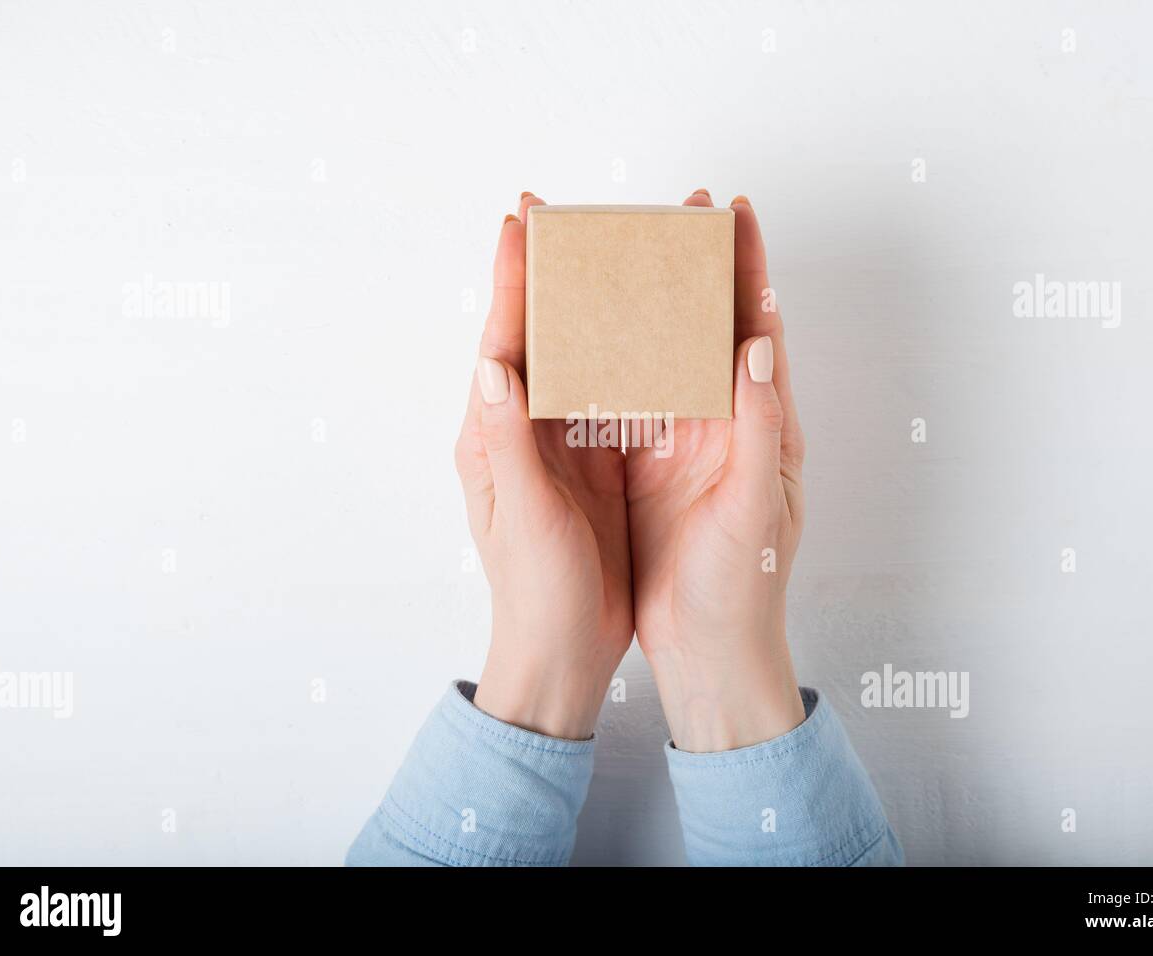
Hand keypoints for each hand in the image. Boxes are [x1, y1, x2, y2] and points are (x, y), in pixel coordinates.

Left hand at [454, 193, 632, 739]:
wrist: (563, 650)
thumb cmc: (532, 591)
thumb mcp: (519, 515)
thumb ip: (506, 440)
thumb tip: (493, 362)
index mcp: (495, 434)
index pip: (503, 339)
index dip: (512, 278)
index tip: (520, 218)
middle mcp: (526, 429)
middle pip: (544, 335)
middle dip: (559, 275)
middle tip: (579, 216)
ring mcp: (564, 445)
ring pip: (584, 359)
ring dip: (602, 308)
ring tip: (627, 256)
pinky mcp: (599, 465)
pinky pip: (617, 397)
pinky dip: (634, 358)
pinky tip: (659, 330)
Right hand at [626, 191, 806, 751]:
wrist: (707, 651)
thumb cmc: (744, 588)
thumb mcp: (756, 508)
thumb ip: (758, 429)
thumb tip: (756, 348)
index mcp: (760, 424)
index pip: (755, 325)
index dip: (746, 265)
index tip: (731, 209)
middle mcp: (721, 421)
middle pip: (705, 324)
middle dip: (687, 266)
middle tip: (665, 209)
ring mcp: (679, 440)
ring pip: (659, 353)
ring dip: (641, 303)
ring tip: (615, 251)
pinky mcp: (640, 465)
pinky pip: (622, 397)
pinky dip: (606, 358)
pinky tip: (583, 330)